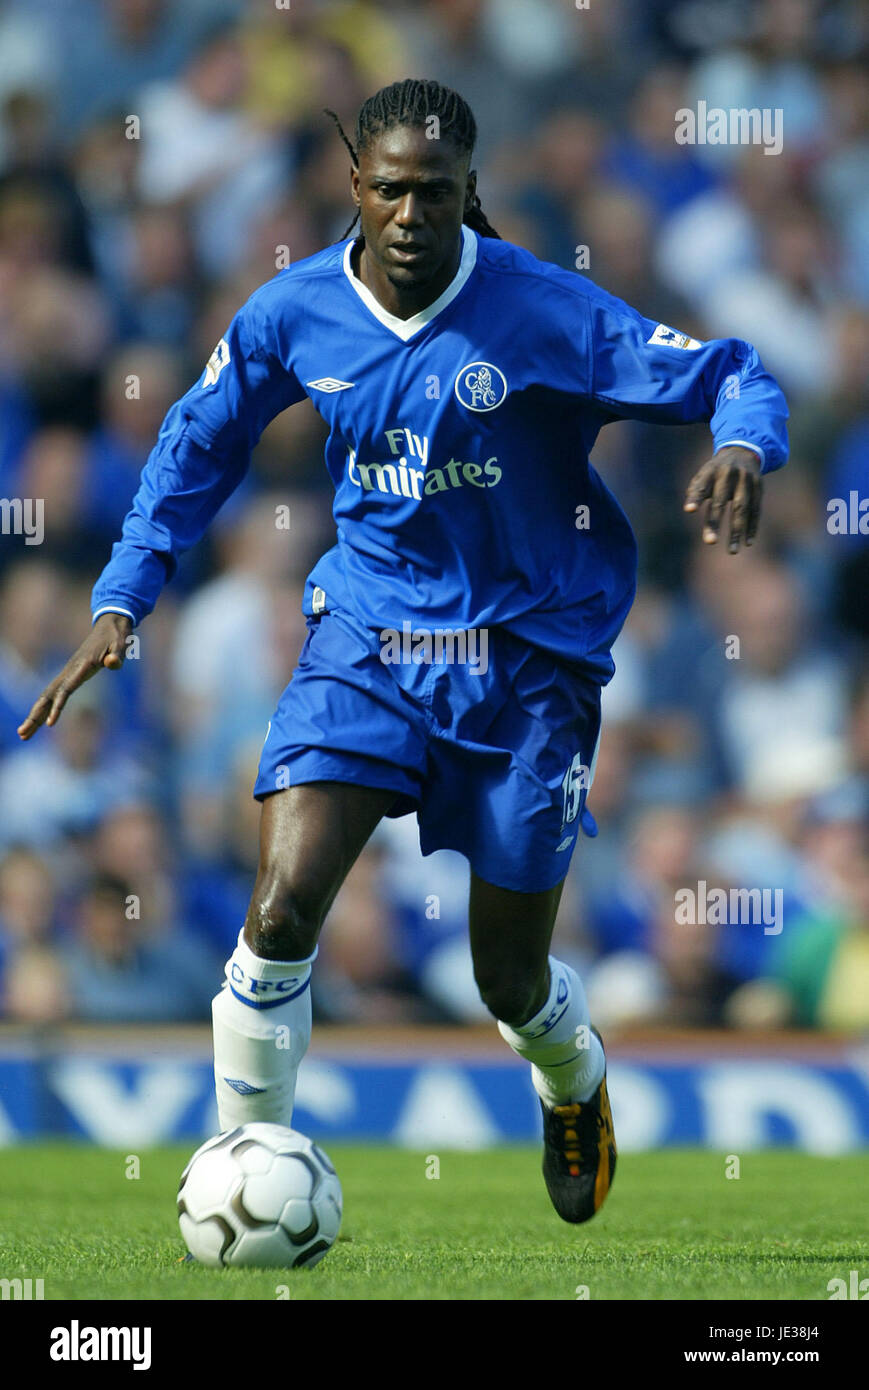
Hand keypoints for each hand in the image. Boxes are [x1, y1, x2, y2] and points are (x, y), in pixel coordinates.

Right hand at [17, 612, 132, 739]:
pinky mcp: (70, 674)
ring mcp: (68, 672)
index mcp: (82, 665)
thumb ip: (117, 655)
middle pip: (48, 696)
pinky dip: (45, 708)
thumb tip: (112, 663)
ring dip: (35, 715)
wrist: (110, 624)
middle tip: (23, 734)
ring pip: (47, 696)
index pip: (66, 689)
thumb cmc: (117, 636)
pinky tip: (39, 722)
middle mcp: (70, 670)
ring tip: (24, 734)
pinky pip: (54, 694)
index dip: (58, 706)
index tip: (51, 723)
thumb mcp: (122, 644)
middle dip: (35, 716)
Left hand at [683, 445, 762, 552]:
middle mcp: (729, 474)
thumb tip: (690, 508)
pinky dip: (752, 526)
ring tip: (732, 551)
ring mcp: (746, 480)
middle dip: (715, 522)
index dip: (696, 497)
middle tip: (709, 542)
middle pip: (721, 501)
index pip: (701, 485)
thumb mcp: (704, 474)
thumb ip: (696, 490)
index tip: (689, 510)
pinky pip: (756, 510)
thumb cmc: (716, 470)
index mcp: (712, 470)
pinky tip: (748, 542)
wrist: (744, 451)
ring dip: (737, 531)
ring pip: (742, 509)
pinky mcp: (759, 487)